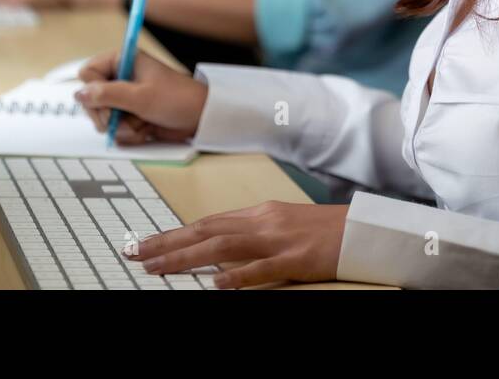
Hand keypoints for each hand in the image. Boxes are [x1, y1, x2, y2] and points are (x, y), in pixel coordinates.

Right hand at [74, 49, 206, 142]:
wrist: (201, 119)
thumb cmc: (177, 99)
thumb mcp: (141, 97)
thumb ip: (108, 95)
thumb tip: (79, 94)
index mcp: (122, 61)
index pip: (87, 73)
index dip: (93, 90)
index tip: (108, 102)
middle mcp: (121, 78)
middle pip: (91, 100)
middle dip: (107, 115)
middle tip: (124, 120)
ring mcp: (125, 99)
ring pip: (103, 118)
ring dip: (122, 127)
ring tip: (142, 124)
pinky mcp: (131, 117)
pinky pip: (116, 130)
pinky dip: (129, 134)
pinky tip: (146, 130)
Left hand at [125, 201, 349, 288]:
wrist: (363, 229)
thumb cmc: (325, 231)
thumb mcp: (283, 225)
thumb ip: (252, 233)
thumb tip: (220, 249)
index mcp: (259, 214)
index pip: (206, 222)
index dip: (173, 233)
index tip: (145, 242)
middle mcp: (263, 221)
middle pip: (205, 231)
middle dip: (166, 242)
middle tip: (135, 253)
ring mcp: (278, 239)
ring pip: (222, 246)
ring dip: (186, 257)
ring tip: (157, 268)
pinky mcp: (296, 259)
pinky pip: (262, 269)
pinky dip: (237, 276)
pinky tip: (215, 284)